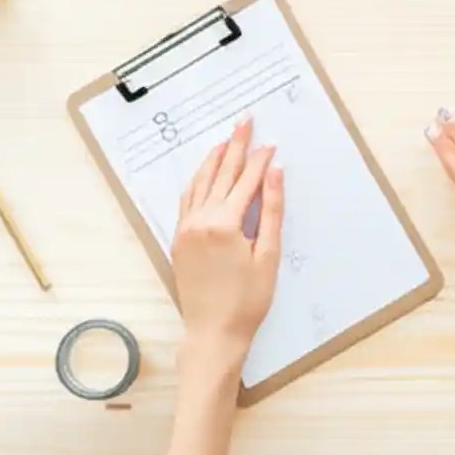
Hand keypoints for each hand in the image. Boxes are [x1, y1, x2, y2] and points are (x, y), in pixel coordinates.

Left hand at [172, 116, 283, 359]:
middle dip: (235, 147)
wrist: (213, 332)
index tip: (271, 142)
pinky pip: (187, 200)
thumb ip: (272, 210)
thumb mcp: (269, 254)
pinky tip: (204, 173)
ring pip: (199, 183)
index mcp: (224, 224)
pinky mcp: (179, 240)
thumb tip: (275, 174)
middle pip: (220, 174)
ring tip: (225, 140)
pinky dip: (197, 182)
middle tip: (245, 122)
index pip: (246, 181)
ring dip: (213, 159)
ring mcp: (185, 229)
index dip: (260, 160)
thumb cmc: (248, 300)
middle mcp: (200, 221)